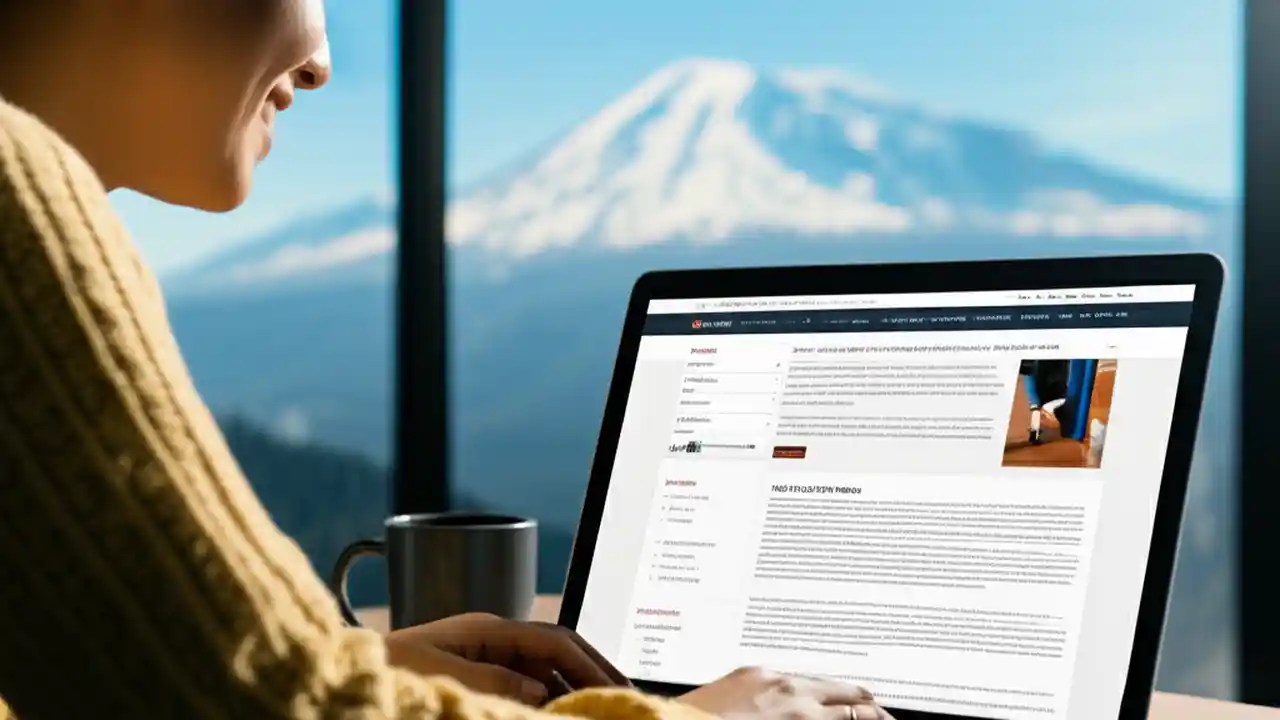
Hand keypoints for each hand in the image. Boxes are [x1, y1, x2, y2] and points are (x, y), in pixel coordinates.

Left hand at [385, 613, 628, 704]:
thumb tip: (539, 688)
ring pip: (545, 666)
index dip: (588, 663)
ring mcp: (488, 653)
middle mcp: (495, 636)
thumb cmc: (391, 668)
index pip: (554, 640)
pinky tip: (562, 710)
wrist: (351, 673)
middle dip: (592, 670)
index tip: (614, 686)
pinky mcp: (480, 670)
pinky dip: (550, 695)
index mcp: (489, 627)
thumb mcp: (442, 673)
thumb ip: (493, 679)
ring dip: (574, 685)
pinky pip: (526, 680)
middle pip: (557, 650)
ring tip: (602, 705)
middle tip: (625, 695)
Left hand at [680, 667, 892, 719]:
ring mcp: (769, 676)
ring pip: (820, 679)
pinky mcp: (747, 671)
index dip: (882, 719)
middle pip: (850, 690)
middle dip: (869, 704)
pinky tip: (802, 698)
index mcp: (806, 716)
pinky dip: (804, 687)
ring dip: (837, 694)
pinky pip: (788, 675)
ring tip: (844, 707)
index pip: (863, 715)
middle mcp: (792, 690)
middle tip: (877, 715)